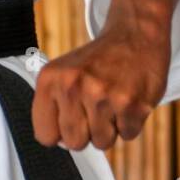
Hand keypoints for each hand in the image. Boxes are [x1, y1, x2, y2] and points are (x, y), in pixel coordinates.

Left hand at [30, 17, 170, 151]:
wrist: (134, 35)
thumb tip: (60, 143)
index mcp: (51, 79)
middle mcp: (73, 86)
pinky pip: (127, 136)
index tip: (71, 120)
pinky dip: (130, 123)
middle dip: (87, 133)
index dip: (60, 133)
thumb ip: (54, 106)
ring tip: (112, 100)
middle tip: (96, 108)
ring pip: (102, 143)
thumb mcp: (63, 73)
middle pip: (74, 144)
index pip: (44, 135)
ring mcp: (103, 95)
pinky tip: (129, 98)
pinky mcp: (132, 104)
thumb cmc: (97, 63)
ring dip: (110, 128)